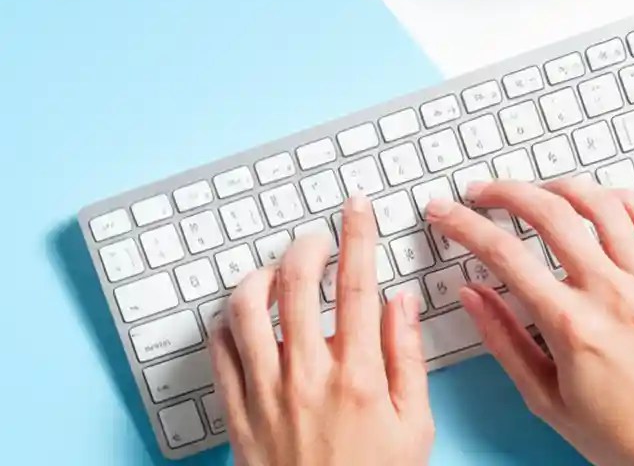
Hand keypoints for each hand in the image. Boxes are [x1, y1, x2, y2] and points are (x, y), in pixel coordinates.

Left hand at [210, 196, 433, 465]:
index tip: (357, 208)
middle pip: (297, 285)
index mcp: (358, 375)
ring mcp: (265, 393)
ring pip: (247, 311)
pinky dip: (227, 322)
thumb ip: (407, 358)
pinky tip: (244, 315)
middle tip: (318, 236)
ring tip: (279, 272)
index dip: (358, 237)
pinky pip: (219, 352)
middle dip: (308, 245)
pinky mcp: (236, 414)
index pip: (358, 286)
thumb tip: (401, 303)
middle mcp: (307, 376)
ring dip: (261, 277)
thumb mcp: (414, 426)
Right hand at [426, 179, 633, 465]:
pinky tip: (598, 200)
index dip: (464, 225)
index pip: (504, 255)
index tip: (444, 213)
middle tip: (480, 192)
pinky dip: (619, 198)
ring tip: (535, 190)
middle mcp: (611, 294)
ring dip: (559, 185)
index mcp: (572, 327)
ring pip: (600, 204)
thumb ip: (504, 342)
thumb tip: (472, 295)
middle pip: (548, 213)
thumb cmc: (625, 439)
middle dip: (504, 192)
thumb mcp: (546, 400)